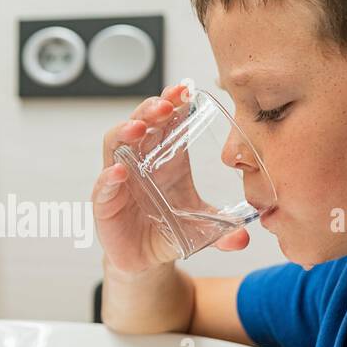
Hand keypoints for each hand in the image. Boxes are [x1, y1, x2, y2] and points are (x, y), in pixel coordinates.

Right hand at [92, 83, 248, 272]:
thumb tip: (244, 238)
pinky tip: (119, 171)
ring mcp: (120, 179)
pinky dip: (109, 176)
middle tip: (165, 104)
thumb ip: (223, 230)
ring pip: (115, 144)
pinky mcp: (105, 202)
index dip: (174, 102)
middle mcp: (140, 162)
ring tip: (138, 128)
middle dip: (151, 110)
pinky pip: (103, 184)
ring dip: (125, 132)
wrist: (146, 258)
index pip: (168, 121)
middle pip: (140, 123)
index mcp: (166, 158)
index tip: (186, 89)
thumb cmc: (170, 231)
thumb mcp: (202, 229)